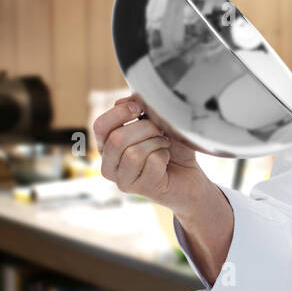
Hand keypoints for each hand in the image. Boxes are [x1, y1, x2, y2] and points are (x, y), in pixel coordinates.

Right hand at [93, 94, 208, 214]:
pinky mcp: (140, 189)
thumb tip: (124, 101)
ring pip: (133, 153)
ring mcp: (123, 180)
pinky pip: (152, 163)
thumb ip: (138, 109)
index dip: (120, 113)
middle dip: (145, 128)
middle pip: (117, 139)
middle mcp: (109, 165)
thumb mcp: (156, 122)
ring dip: (156, 143)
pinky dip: (164, 155)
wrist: (191, 176)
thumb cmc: (172, 149)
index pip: (100, 126)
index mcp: (108, 146)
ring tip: (164, 146)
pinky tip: (167, 160)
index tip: (139, 108)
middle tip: (160, 130)